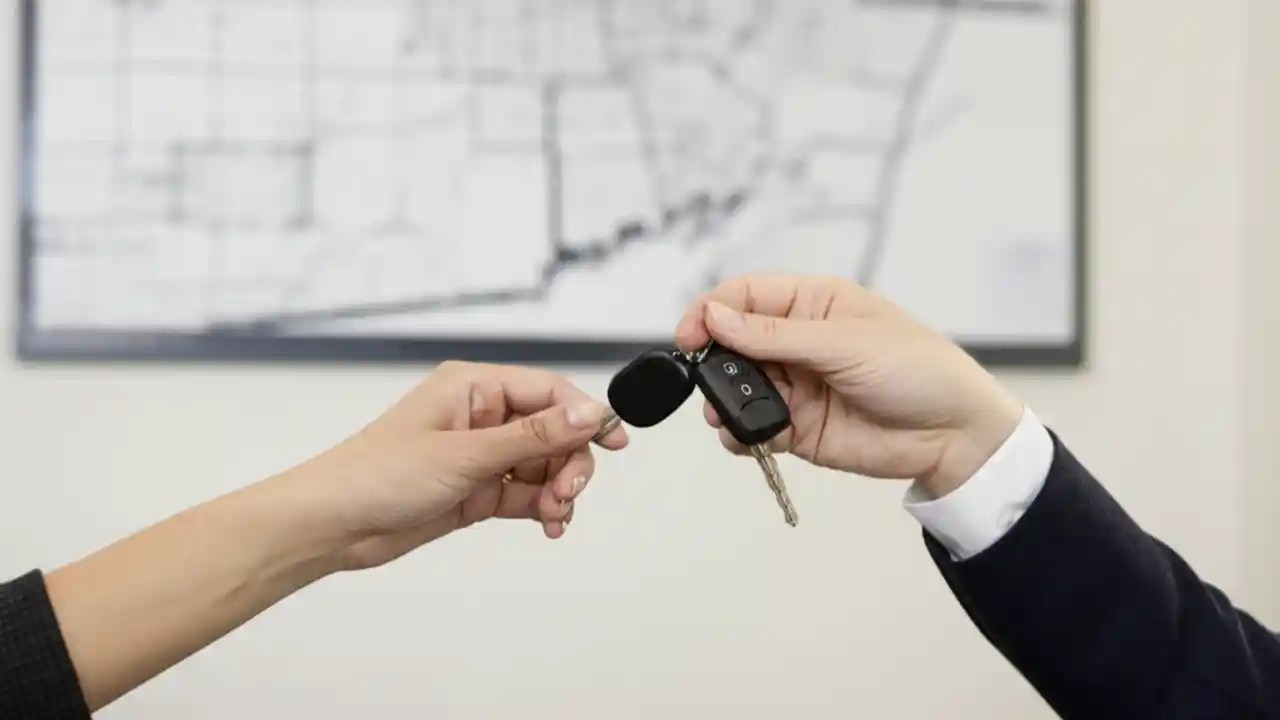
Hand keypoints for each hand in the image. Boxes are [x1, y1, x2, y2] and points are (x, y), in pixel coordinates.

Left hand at [284, 361, 627, 569]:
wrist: (333, 524)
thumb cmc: (377, 474)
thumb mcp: (465, 454)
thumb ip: (533, 436)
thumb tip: (586, 413)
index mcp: (472, 387)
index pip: (547, 391)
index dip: (584, 414)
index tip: (614, 441)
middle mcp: (479, 416)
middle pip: (552, 431)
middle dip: (569, 463)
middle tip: (569, 493)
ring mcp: (478, 454)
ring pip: (543, 466)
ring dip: (558, 490)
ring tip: (554, 515)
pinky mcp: (475, 489)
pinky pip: (526, 493)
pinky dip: (542, 508)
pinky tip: (550, 524)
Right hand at [675, 275, 1021, 497]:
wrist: (955, 435)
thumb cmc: (919, 370)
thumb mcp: (846, 342)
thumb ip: (776, 335)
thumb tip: (718, 316)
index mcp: (813, 304)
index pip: (745, 296)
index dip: (712, 310)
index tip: (691, 334)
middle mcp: (797, 342)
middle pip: (732, 341)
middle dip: (712, 360)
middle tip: (705, 378)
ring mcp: (796, 385)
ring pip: (737, 386)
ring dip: (722, 399)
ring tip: (725, 413)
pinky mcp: (798, 426)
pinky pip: (753, 427)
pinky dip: (740, 433)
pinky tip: (745, 437)